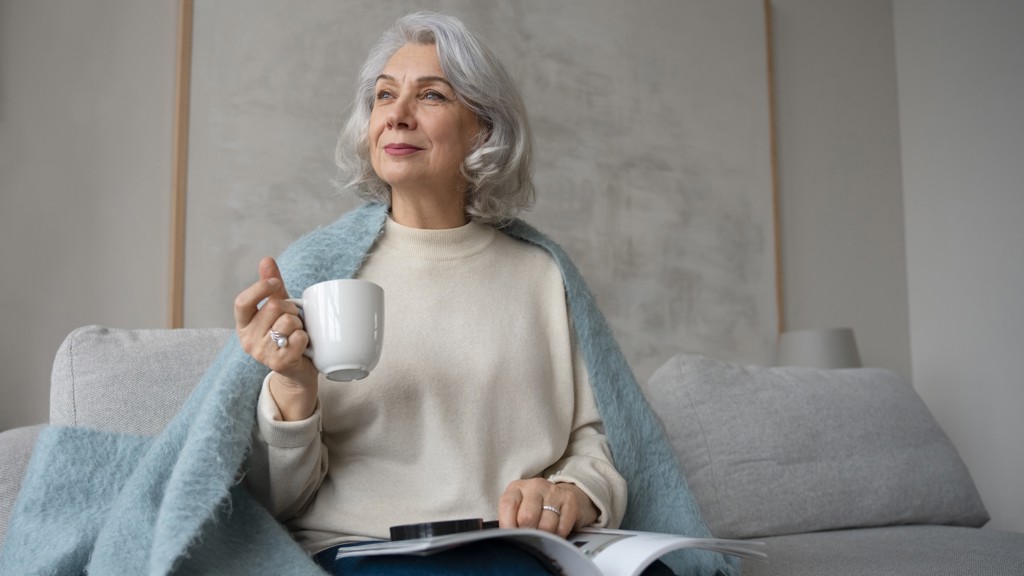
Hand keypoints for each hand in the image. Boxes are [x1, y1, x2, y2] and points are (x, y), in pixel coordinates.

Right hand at [234, 257, 318, 418]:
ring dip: (300, 324)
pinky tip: (302, 346)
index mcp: (243, 324)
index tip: (275, 283)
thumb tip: (266, 259)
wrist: (297, 371)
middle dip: (291, 309)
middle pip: (274, 308)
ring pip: (288, 322)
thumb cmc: (287, 335)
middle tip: (295, 319)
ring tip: (297, 333)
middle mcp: (247, 340)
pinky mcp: (278, 363)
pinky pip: (298, 338)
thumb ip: (271, 286)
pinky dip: (306, 338)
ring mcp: (261, 354)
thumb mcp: (278, 309)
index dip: (260, 288)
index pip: (242, 301)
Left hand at [498, 478, 598, 537]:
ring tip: (543, 537)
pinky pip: (562, 528)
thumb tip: (508, 538)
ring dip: (544, 537)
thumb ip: (511, 520)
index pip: (508, 506)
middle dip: (528, 534)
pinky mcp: (569, 500)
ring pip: (546, 525)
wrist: (562, 496)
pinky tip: (555, 534)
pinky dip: (557, 537)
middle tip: (530, 539)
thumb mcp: (518, 508)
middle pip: (527, 517)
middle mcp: (534, 486)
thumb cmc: (534, 507)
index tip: (511, 538)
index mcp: (517, 488)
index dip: (507, 526)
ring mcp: (553, 492)